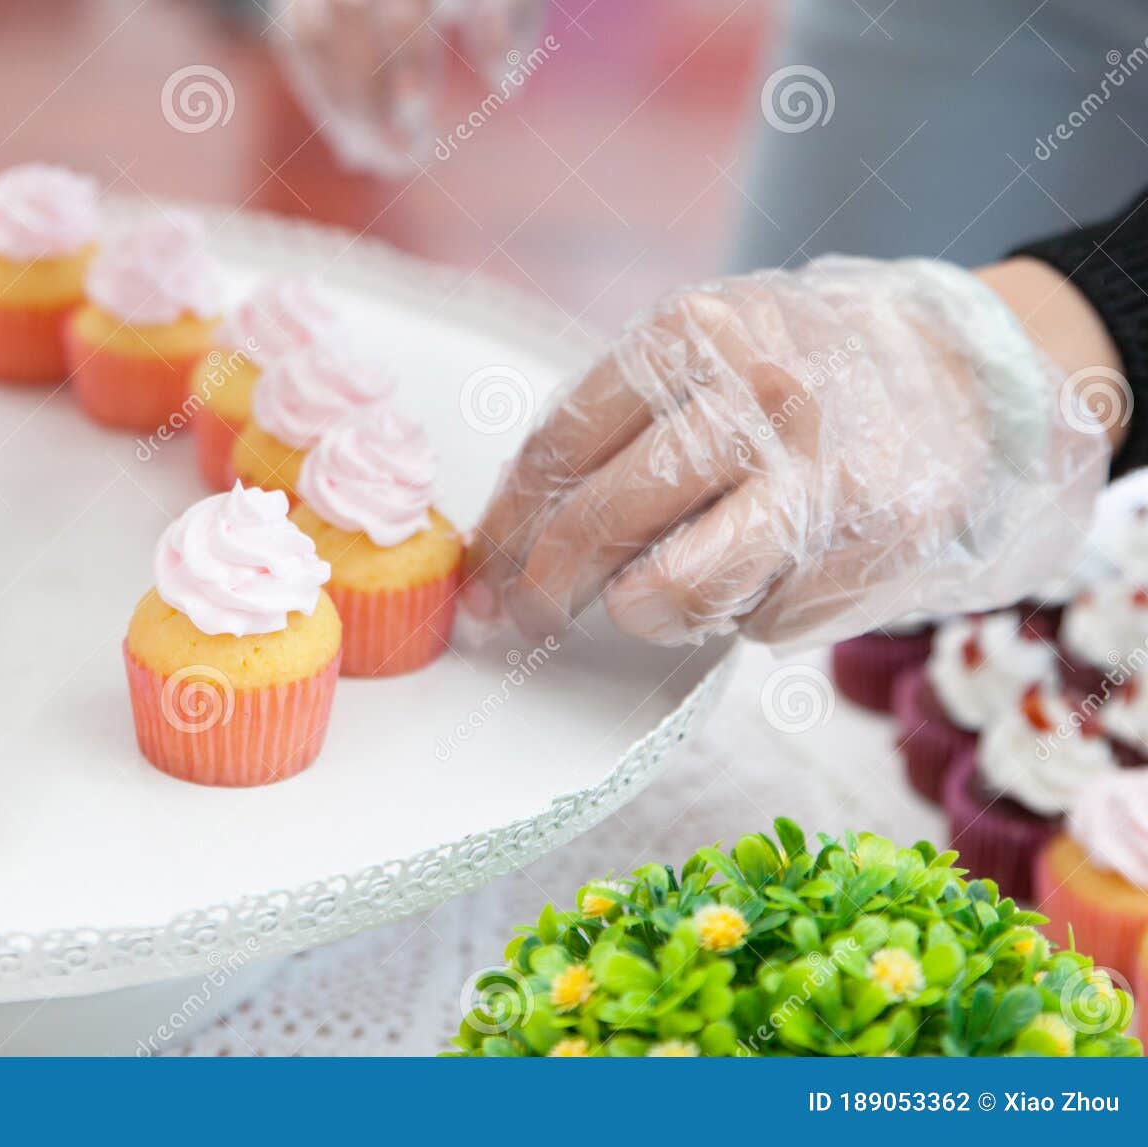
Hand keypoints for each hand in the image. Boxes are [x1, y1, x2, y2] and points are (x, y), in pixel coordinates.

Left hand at [462, 256, 1114, 645]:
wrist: (977, 385)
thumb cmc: (809, 376)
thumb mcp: (712, 352)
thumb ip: (620, 422)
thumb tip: (511, 534)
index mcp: (692, 337)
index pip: (558, 446)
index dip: (507, 522)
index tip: (483, 569)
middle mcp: (751, 399)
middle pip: (596, 523)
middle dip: (544, 587)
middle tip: (527, 615)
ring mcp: (812, 480)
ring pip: (666, 592)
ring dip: (638, 612)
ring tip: (647, 598)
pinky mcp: (860, 555)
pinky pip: (753, 619)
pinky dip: (740, 614)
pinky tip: (770, 571)